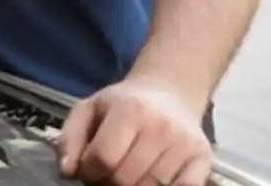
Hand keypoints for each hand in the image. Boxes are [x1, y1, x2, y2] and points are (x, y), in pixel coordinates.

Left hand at [56, 76, 212, 185]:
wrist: (169, 93)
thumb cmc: (123, 104)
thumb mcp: (89, 109)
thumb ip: (70, 138)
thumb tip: (67, 171)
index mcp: (130, 110)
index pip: (104, 157)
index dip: (89, 171)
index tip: (88, 169)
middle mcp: (161, 127)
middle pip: (126, 178)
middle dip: (108, 183)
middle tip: (106, 174)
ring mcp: (184, 144)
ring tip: (126, 174)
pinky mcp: (203, 158)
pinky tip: (151, 178)